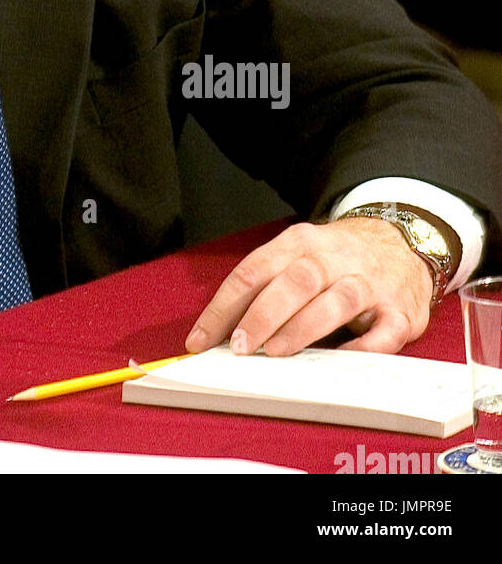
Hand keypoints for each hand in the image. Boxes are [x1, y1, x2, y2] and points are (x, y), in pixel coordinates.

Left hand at [184, 218, 432, 357]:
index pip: (253, 271)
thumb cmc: (336, 260)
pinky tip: (338, 361)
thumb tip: (223, 332)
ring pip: (336, 301)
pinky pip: (384, 332)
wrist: (400, 241)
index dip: (223, 307)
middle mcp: (333, 259)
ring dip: (303, 327)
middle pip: (295, 281)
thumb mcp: (298, 255)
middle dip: (263, 314)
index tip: (201, 339)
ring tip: (276, 352)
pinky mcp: (400, 312)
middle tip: (240, 346)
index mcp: (298, 243)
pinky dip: (362, 348)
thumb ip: (266, 286)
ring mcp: (369, 283)